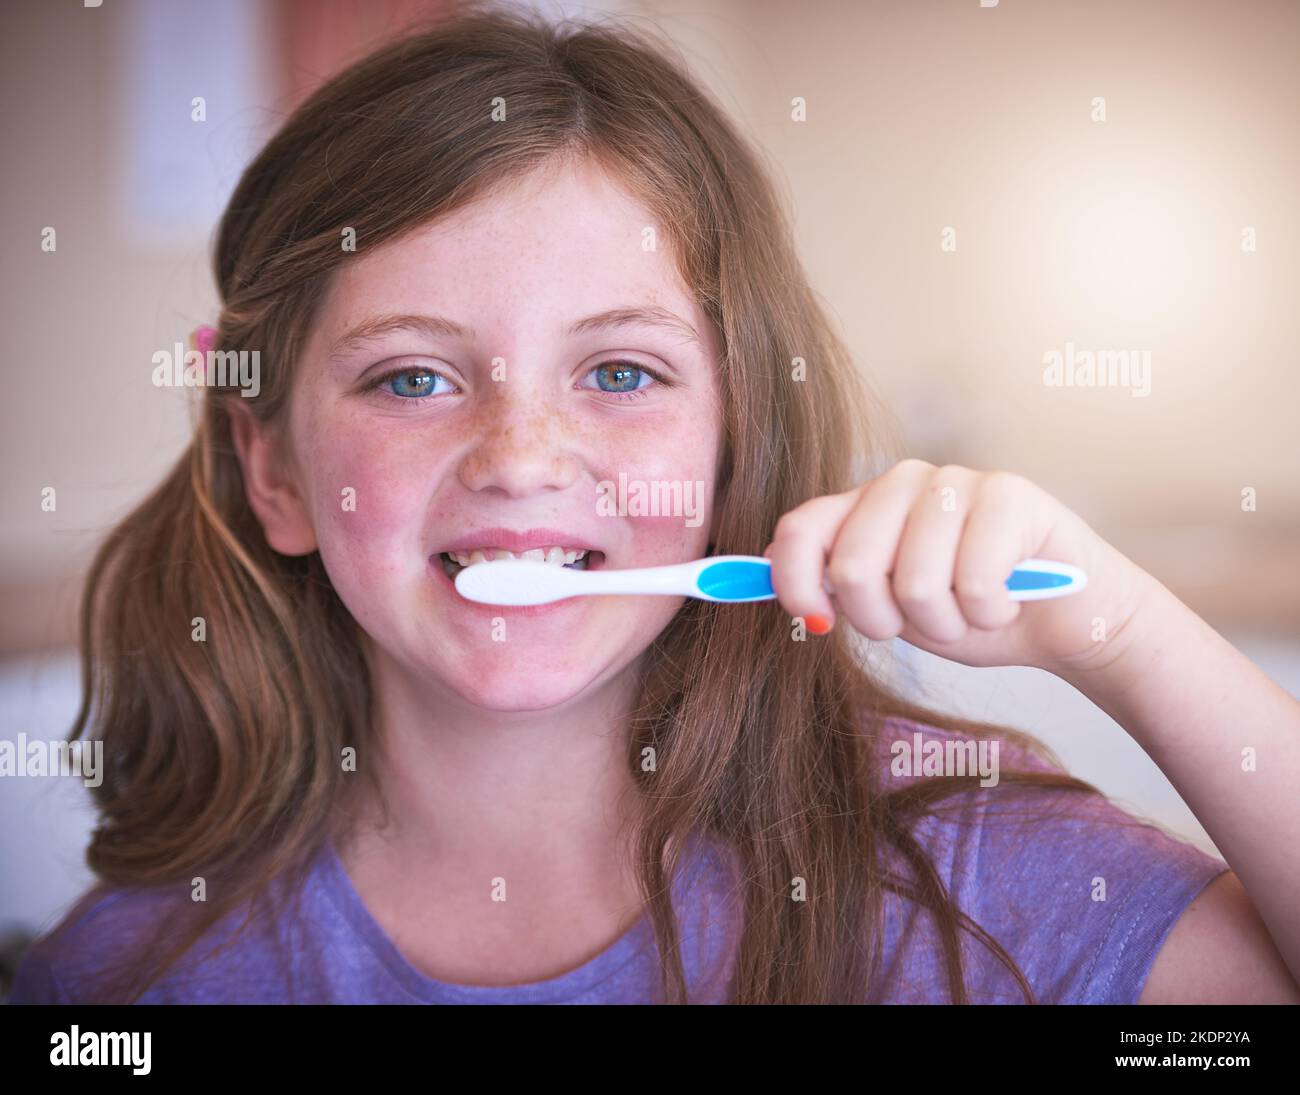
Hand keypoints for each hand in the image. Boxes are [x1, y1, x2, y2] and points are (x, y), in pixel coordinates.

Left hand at [762, 459, 1164, 675]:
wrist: (1064, 620)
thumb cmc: (968, 612)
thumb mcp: (889, 608)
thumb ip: (833, 588)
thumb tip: (755, 566)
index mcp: (863, 505)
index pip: (799, 529)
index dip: (793, 582)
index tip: (818, 623)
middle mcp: (902, 481)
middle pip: (852, 567)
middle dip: (886, 622)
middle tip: (926, 623)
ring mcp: (956, 481)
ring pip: (915, 583)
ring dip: (946, 624)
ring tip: (971, 612)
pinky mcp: (1010, 494)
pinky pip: (974, 582)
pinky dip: (990, 615)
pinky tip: (1008, 599)